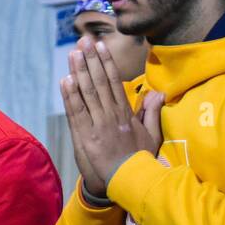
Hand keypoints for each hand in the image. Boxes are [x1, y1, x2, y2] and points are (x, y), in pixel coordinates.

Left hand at [61, 37, 162, 194]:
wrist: (129, 183)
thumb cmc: (139, 160)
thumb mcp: (152, 136)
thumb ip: (152, 113)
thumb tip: (158, 92)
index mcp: (125, 114)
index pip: (114, 82)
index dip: (105, 63)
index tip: (100, 46)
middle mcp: (111, 116)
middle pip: (99, 83)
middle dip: (90, 60)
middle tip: (83, 41)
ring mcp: (97, 125)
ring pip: (87, 94)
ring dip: (79, 72)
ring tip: (73, 54)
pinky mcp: (85, 137)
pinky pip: (76, 112)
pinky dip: (70, 96)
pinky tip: (65, 80)